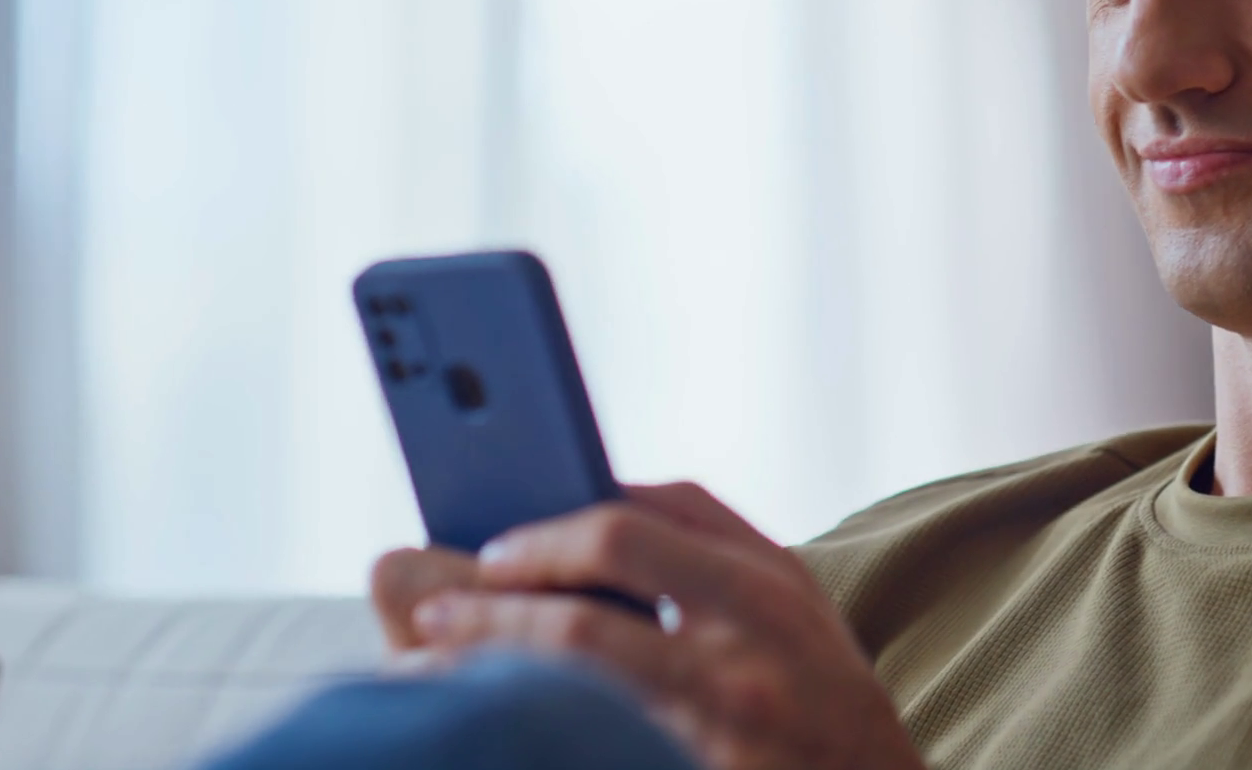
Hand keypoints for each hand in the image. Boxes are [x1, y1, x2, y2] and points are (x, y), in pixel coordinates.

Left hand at [367, 485, 925, 769]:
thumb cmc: (823, 714)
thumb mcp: (794, 622)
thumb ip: (706, 563)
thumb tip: (571, 527)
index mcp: (773, 580)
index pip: (655, 508)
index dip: (561, 520)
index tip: (503, 545)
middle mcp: (755, 629)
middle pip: (610, 552)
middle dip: (513, 568)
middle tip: (449, 598)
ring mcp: (727, 705)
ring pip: (580, 646)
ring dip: (488, 643)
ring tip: (428, 655)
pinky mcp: (695, 764)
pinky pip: (585, 732)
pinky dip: (522, 719)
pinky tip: (482, 725)